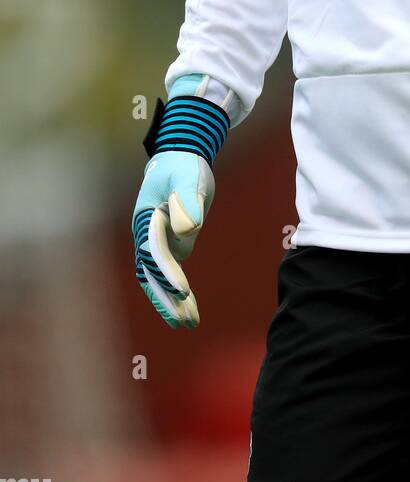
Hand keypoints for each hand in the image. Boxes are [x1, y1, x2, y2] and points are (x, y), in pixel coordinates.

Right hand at [132, 150, 214, 327]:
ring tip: (190, 323)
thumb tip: (187, 230)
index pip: (155, 251)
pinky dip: (180, 292)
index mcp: (146, 219)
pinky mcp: (170, 245)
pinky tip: (191, 310)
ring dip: (172, 302)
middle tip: (184, 322)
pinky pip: (171, 274)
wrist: (183, 158)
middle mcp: (146, 235)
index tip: (182, 291)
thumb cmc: (184, 166)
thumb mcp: (188, 178)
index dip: (167, 272)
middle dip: (166, 299)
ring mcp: (157, 242)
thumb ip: (187, 201)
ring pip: (160, 279)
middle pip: (152, 273)